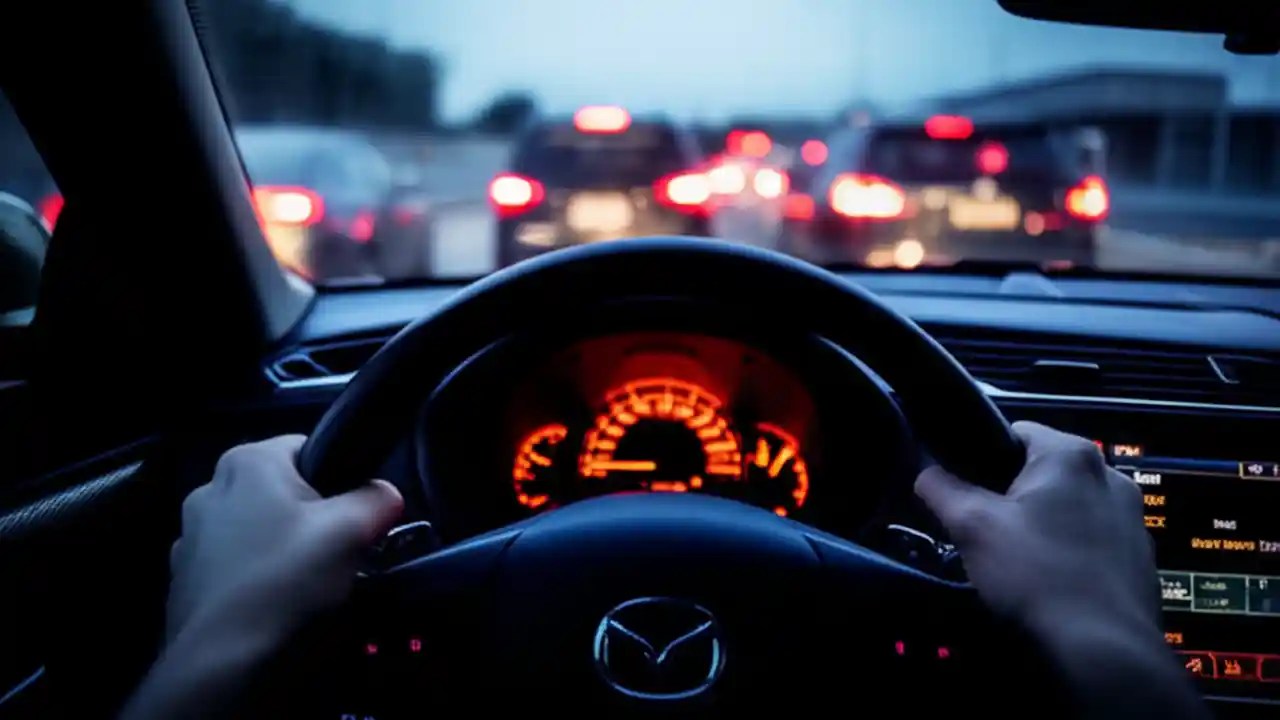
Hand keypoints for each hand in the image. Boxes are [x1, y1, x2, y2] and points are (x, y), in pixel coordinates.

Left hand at [168, 435, 403, 643]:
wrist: (224, 663)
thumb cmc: (288, 580)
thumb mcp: (353, 531)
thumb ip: (377, 499)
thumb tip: (385, 494)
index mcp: (246, 462)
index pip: (308, 448)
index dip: (342, 479)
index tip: (358, 515)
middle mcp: (208, 489)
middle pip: (282, 493)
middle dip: (311, 518)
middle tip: (340, 552)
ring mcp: (190, 539)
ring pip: (257, 532)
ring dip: (281, 550)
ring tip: (308, 585)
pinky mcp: (184, 582)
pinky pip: (235, 568)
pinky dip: (256, 580)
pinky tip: (276, 604)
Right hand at [915, 422, 1207, 718]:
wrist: (1102, 649)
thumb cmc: (1034, 573)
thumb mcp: (972, 526)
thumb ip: (941, 488)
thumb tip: (924, 471)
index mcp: (1072, 455)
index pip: (1015, 431)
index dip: (982, 457)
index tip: (965, 492)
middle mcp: (1112, 476)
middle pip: (1044, 472)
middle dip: (1014, 496)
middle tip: (986, 530)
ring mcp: (1134, 519)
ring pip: (1071, 508)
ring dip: (1045, 524)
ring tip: (1018, 560)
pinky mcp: (1141, 558)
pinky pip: (1094, 541)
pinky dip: (1071, 552)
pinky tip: (1052, 581)